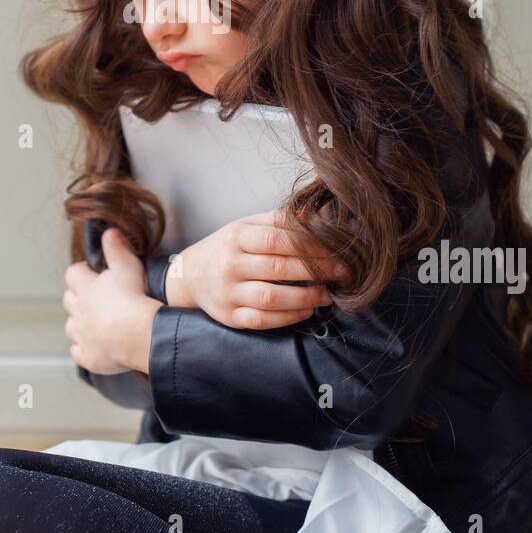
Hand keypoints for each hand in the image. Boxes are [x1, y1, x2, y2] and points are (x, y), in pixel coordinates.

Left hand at [64, 226, 161, 373]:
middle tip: (94, 297)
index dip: (81, 271)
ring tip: (94, 322)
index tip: (90, 271)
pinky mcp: (88, 356)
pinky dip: (83, 349)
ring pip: (71, 327)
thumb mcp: (127, 266)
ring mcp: (82, 335)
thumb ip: (116, 248)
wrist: (139, 333)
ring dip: (79, 323)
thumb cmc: (134, 298)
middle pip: (69, 300)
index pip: (73, 274)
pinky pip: (78, 352)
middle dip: (78, 297)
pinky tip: (94, 347)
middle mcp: (79, 311)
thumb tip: (110, 233)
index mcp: (85, 288)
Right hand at [164, 209, 348, 328]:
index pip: (276, 239)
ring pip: (270, 298)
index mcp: (236, 238)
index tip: (335, 250)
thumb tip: (310, 212)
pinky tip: (307, 310)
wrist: (189, 276)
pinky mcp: (230, 317)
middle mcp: (230, 265)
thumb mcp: (245, 226)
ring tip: (328, 294)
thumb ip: (277, 220)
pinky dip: (288, 317)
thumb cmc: (226, 247)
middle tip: (342, 273)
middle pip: (277, 268)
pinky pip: (262, 320)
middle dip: (315, 271)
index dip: (308, 245)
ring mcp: (228, 293)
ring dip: (305, 297)